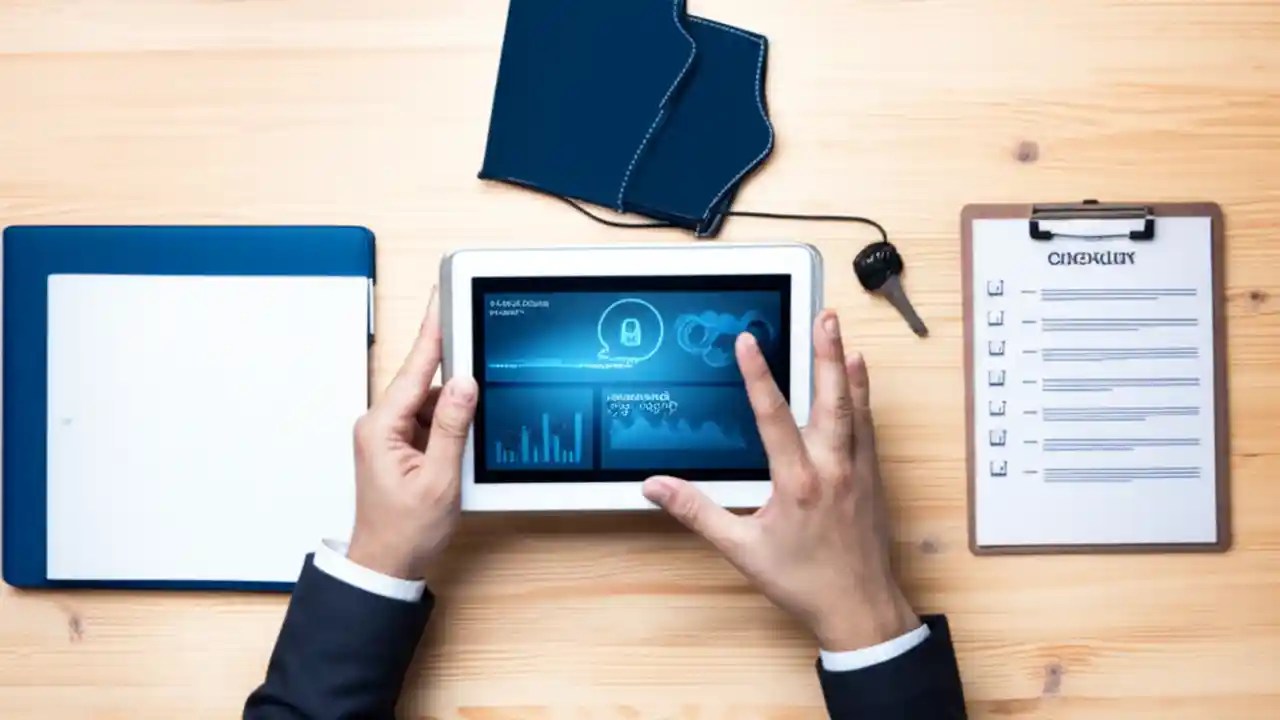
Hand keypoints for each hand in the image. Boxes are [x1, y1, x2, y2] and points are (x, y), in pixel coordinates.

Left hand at [348, 288, 477, 579]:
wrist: (386, 566)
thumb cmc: (405, 531)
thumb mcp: (440, 478)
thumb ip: (454, 426)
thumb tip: (465, 384)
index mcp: (382, 426)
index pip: (415, 368)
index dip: (434, 333)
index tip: (443, 301)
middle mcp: (379, 424)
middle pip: (426, 383)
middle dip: (457, 383)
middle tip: (482, 369)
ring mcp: (388, 435)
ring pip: (432, 404)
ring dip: (455, 416)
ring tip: (462, 450)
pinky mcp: (399, 446)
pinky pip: (430, 422)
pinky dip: (450, 428)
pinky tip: (461, 448)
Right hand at [643, 310, 918, 650]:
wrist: (860, 610)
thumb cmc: (805, 582)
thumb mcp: (741, 550)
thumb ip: (697, 513)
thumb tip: (657, 488)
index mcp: (797, 483)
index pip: (774, 416)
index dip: (759, 376)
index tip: (749, 343)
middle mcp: (832, 470)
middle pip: (830, 400)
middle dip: (826, 354)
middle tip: (825, 317)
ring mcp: (858, 472)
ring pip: (856, 410)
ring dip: (849, 371)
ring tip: (844, 338)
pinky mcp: (874, 480)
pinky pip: (869, 430)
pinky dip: (863, 400)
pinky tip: (860, 384)